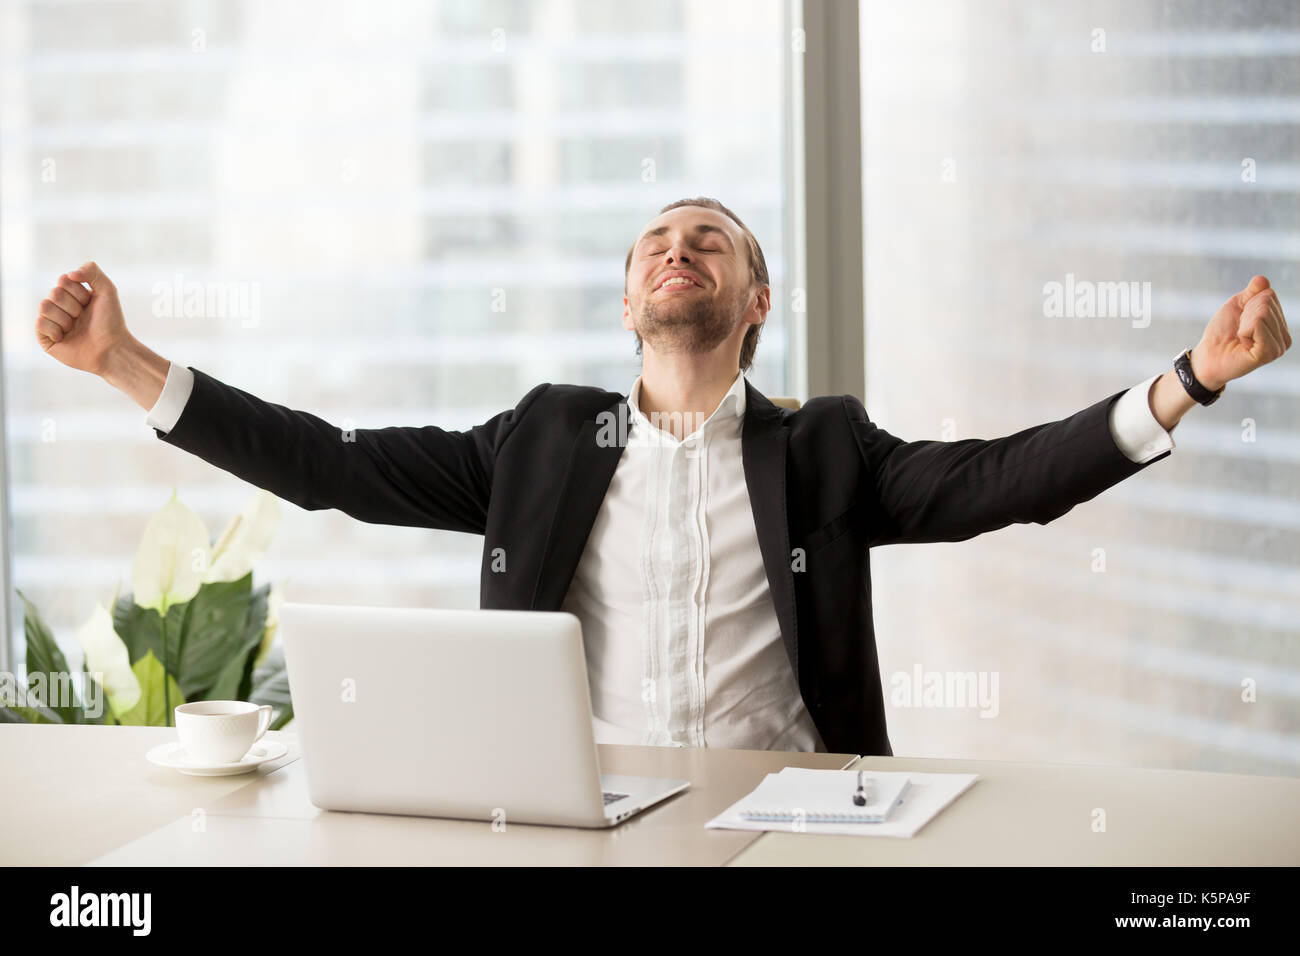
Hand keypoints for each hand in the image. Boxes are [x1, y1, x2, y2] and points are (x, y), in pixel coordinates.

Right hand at [35, 261, 130, 376]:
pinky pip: (39, 323)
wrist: (111, 349)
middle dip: (73, 306)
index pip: (63, 280)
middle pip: (54, 293)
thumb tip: (69, 274)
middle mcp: (61, 307)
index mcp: (73, 295)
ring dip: (64, 318)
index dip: (78, 292)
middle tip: (83, 317)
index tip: (89, 303)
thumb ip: (92, 271)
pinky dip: (55, 329)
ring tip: (74, 328)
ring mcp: (52, 322)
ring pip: (44, 306)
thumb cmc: (111, 322)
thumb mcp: (107, 291)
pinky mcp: (45, 338)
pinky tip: (65, 337)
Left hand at [1190, 275, 1290, 391]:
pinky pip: (1258, 325)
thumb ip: (1252, 292)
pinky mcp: (1270, 352)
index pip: (1269, 295)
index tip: (1241, 320)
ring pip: (1262, 313)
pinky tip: (1243, 344)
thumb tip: (1262, 279)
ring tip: (1241, 338)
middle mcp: (1284, 335)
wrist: (1208, 356)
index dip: (1248, 303)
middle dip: (1245, 313)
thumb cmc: (1222, 332)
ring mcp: (1279, 346)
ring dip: (1244, 324)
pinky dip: (1244, 331)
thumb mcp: (1237, 306)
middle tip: (1239, 331)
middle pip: (1266, 303)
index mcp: (1279, 323)